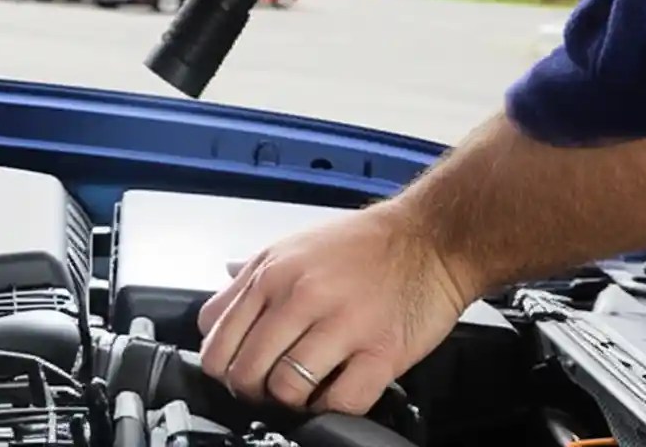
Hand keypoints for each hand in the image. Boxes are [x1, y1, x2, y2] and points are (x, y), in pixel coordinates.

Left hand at [196, 201, 471, 414]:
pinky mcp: (380, 351)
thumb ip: (254, 273)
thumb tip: (222, 294)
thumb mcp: (295, 244)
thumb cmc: (366, 244)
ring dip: (290, 402)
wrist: (432, 237)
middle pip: (243, 370)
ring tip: (305, 390)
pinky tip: (337, 390)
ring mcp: (341, 324)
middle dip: (251, 390)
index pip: (213, 334)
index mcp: (272, 272)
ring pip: (284, 390)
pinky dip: (332, 408)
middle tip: (269, 387)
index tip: (238, 366)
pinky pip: (339, 401)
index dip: (222, 360)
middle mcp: (300, 295)